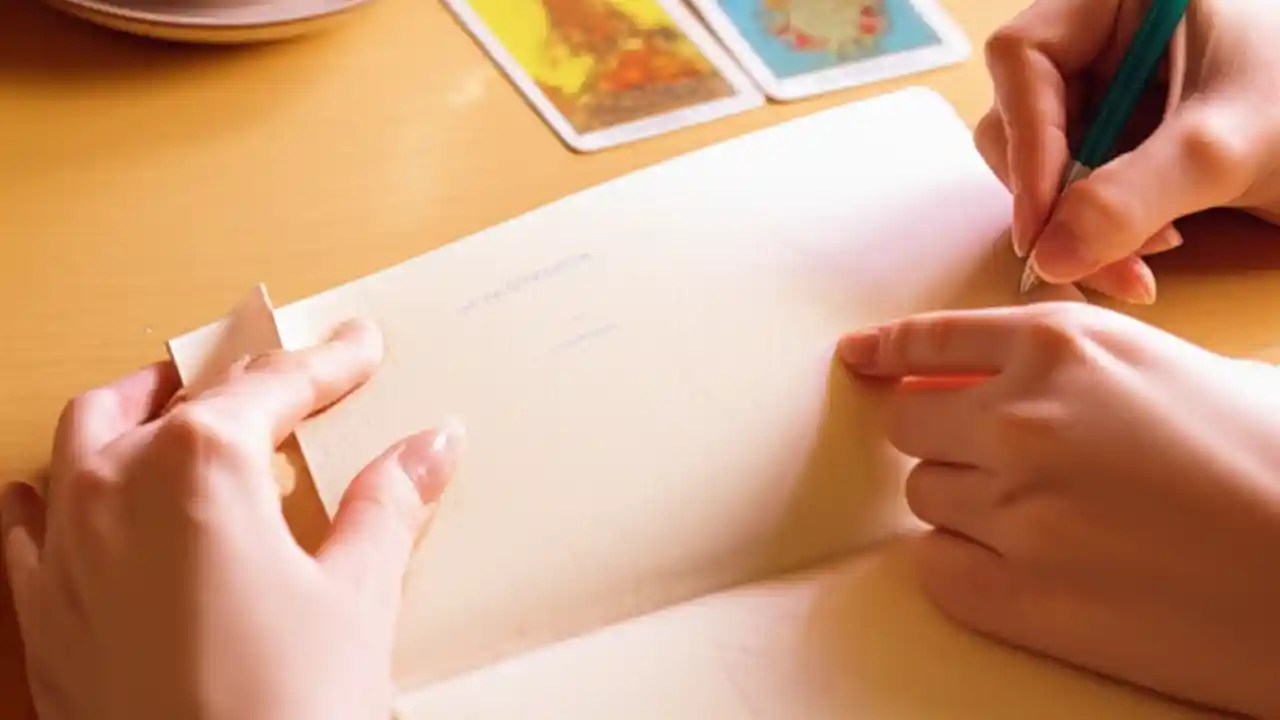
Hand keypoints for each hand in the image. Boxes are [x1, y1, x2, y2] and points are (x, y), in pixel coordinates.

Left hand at [1, 320, 463, 719]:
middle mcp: (114, 490)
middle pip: (173, 397)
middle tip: (283, 377)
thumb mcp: (357, 598)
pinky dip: (63, 488)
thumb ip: (388, 505)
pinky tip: (85, 496)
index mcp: (200, 468)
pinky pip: (30, 520)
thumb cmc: (283, 715)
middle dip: (232, 377)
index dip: (326, 362)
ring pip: (86, 437)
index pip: (274, 386)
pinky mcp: (43, 613)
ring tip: (183, 411)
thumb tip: (431, 445)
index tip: (356, 345)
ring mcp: (64, 552)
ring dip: (139, 410)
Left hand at [839, 303, 1279, 716]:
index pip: (933, 341)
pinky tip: (1022, 567)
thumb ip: (1088, 367)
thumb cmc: (1279, 460)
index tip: (859, 356)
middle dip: (942, 436)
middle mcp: (1022, 419)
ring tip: (1043, 518)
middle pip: (909, 423)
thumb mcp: (1186, 369)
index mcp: (1066, 347)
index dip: (889, 350)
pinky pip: (935, 567)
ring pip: (924, 495)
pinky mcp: (1020, 597)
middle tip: (994, 458)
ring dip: (963, 502)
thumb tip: (1027, 381)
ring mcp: (1015, 510)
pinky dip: (964, 564)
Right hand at [978, 0, 1279, 302]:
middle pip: (1022, 115)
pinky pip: (1075, 184)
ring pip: (1043, 160)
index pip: (1025, 56)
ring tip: (1143, 259)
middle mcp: (1104, 34)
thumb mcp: (1221, 147)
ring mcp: (1108, 86)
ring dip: (1077, 223)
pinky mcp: (1121, 134)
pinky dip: (1099, 228)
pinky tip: (1150, 247)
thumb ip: (1132, 196)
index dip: (1025, 140)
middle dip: (1053, 196)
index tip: (1040, 222)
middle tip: (1090, 257)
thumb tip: (1049, 255)